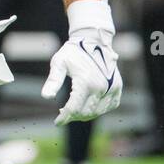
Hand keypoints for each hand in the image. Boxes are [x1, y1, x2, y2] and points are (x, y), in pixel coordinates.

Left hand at [42, 0, 122, 123]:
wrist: (93, 40)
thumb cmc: (73, 52)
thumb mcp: (59, 63)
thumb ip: (53, 80)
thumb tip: (46, 97)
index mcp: (85, 82)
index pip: (74, 109)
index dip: (64, 118)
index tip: (57, 122)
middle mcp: (101, 86)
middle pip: (85, 113)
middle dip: (73, 117)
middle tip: (64, 114)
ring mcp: (112, 87)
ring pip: (98, 112)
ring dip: (85, 115)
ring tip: (74, 110)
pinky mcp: (117, 86)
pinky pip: (110, 106)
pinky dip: (99, 110)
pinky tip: (89, 106)